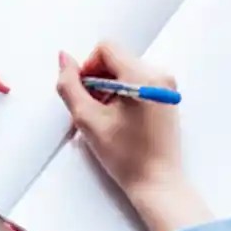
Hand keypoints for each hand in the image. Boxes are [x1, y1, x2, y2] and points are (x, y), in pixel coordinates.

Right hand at [55, 42, 210, 230]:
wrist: (157, 182)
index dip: (87, 66)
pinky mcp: (167, 97)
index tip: (83, 92)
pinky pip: (138, 82)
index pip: (106, 48)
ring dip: (108, 88)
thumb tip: (64, 58)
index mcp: (141, 76)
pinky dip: (122, 94)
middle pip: (116, 59)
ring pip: (125, 71)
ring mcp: (166, 86)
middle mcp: (159, 74)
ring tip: (102, 117)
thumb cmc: (125, 155)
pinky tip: (117, 119)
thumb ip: (70, 85)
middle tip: (89, 109)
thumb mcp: (87, 119)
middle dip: (97, 80)